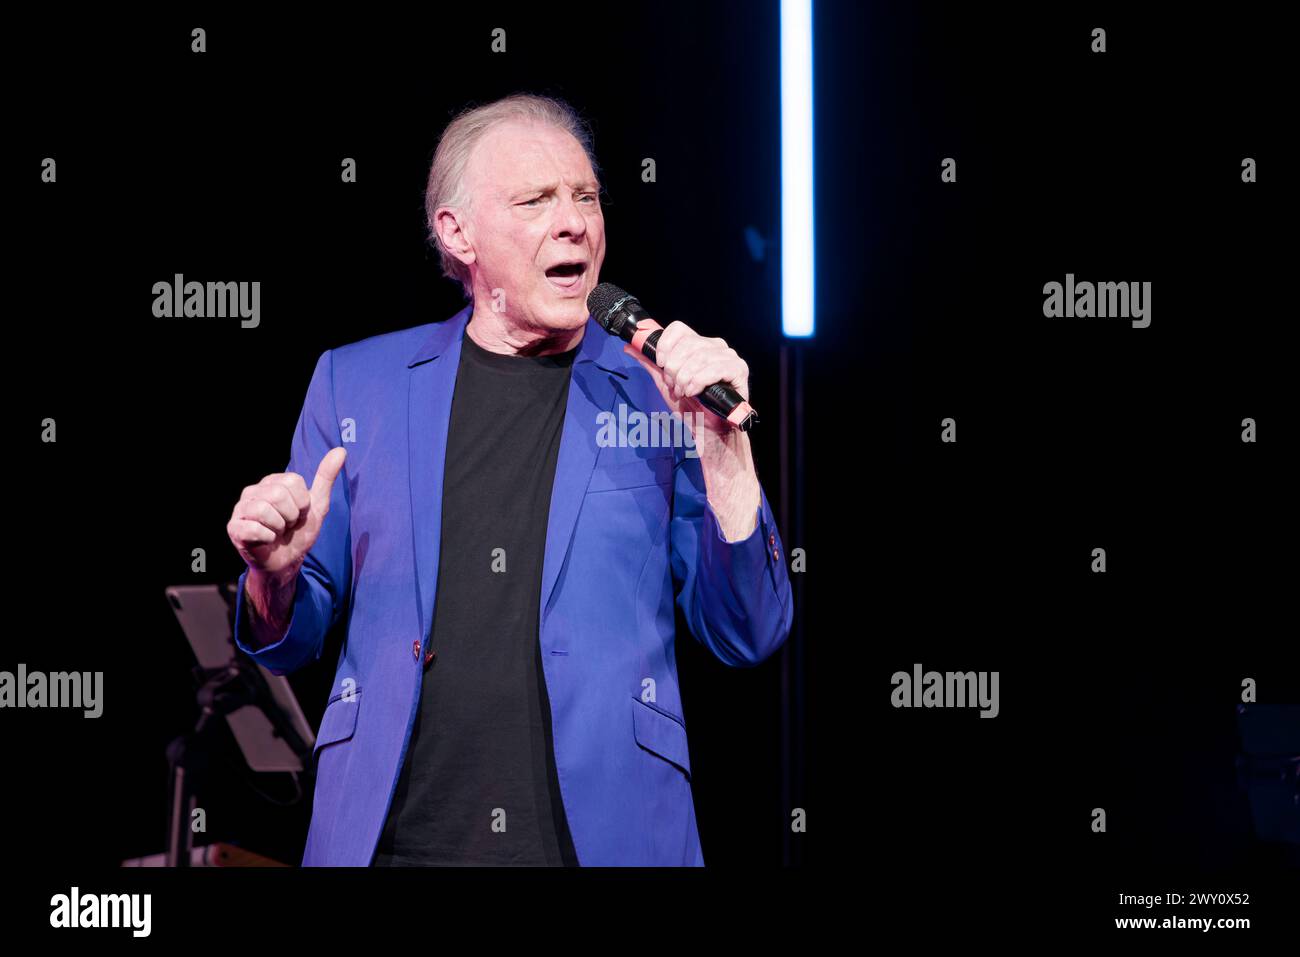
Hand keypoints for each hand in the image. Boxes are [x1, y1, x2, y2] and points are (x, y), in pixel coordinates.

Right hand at [226, 447, 346, 580]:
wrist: (287, 562)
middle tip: (287, 525)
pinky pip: (253, 529)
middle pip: (278, 494)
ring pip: (264, 510)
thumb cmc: (299, 533)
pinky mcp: (234, 528)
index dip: (302, 503)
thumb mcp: (316, 505)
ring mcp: (240, 509)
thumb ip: (326, 477)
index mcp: (271, 482)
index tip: (299, 514)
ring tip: (277, 532)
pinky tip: (266, 541)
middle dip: (291, 516)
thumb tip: (341, 450)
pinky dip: (267, 538)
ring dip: (279, 528)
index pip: (293, 482)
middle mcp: (252, 491)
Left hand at [622, 321, 748, 437]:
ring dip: (685, 379)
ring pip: (699, 357)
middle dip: (674, 369)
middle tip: (674, 386)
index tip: (660, 364)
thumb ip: (650, 363)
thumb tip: (629, 347)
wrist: (707, 430)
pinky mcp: (739, 370)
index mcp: (698, 344)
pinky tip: (695, 392)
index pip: (679, 329)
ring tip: (684, 393)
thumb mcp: (665, 383)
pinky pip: (714, 369)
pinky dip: (699, 382)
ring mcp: (728, 357)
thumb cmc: (690, 407)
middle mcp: (715, 346)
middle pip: (687, 344)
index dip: (665, 345)